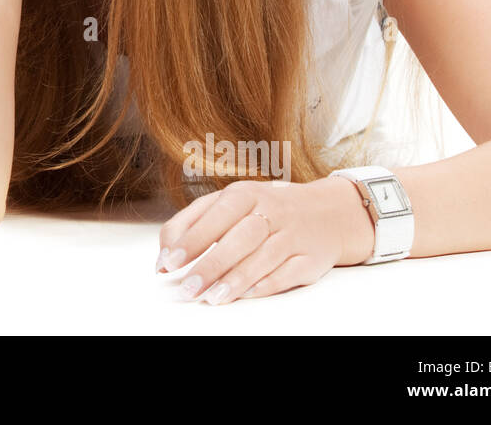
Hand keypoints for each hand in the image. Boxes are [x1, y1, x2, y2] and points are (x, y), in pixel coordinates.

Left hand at [154, 177, 375, 303]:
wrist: (327, 213)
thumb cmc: (264, 210)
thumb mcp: (228, 204)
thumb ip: (191, 223)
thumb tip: (163, 258)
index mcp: (245, 193)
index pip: (215, 215)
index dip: (191, 240)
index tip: (169, 262)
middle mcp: (271, 211)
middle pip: (240, 238)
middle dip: (211, 265)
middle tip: (187, 288)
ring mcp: (294, 235)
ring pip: (264, 258)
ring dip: (236, 280)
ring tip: (211, 298)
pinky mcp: (312, 258)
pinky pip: (289, 273)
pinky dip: (267, 284)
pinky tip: (246, 294)